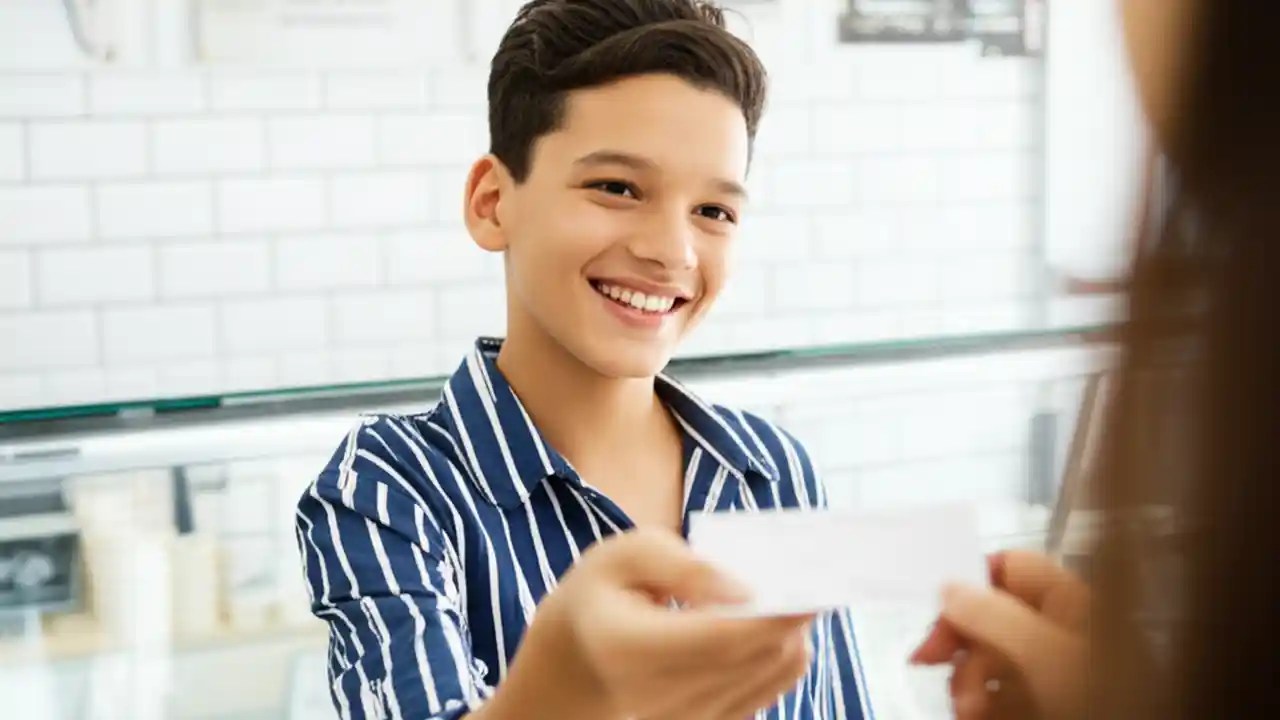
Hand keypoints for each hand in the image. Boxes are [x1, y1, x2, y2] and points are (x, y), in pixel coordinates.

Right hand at [492, 528, 813, 719]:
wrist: (561, 685)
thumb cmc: (589, 609)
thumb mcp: (615, 560)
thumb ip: (680, 564)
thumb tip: (744, 588)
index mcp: (631, 650)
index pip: (725, 638)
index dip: (778, 613)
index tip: (816, 583)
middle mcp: (661, 700)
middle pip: (757, 658)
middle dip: (793, 616)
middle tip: (811, 577)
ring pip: (770, 678)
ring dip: (790, 635)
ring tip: (786, 598)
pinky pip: (764, 695)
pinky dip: (777, 658)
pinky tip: (768, 629)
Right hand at [909, 551, 1088, 719]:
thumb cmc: (1101, 700)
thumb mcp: (1044, 653)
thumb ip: (994, 615)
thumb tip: (950, 588)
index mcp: (1069, 602)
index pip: (1009, 568)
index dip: (972, 583)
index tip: (940, 611)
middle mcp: (1058, 632)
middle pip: (990, 616)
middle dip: (960, 642)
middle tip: (927, 661)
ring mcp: (1051, 673)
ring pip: (988, 662)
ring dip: (966, 683)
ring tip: (968, 710)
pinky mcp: (1043, 706)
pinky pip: (998, 697)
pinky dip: (981, 706)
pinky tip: (976, 717)